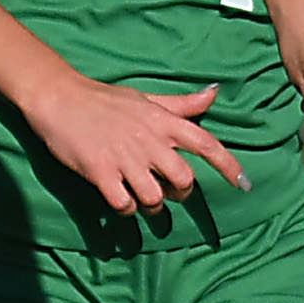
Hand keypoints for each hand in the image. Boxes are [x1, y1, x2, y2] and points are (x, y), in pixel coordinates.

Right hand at [23, 79, 248, 215]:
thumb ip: (181, 104)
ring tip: (141, 200)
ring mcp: (124, 157)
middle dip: (180, 193)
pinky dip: (126, 209)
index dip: (229, 166)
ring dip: (152, 207)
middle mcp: (149, 140)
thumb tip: (214, 93)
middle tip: (168, 192)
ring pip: (155, 199)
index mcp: (162, 121)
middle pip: (183, 181)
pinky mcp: (101, 172)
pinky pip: (124, 205)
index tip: (245, 185)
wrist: (58, 97)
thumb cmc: (103, 98)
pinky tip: (119, 200)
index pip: (206, 144)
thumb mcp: (145, 97)